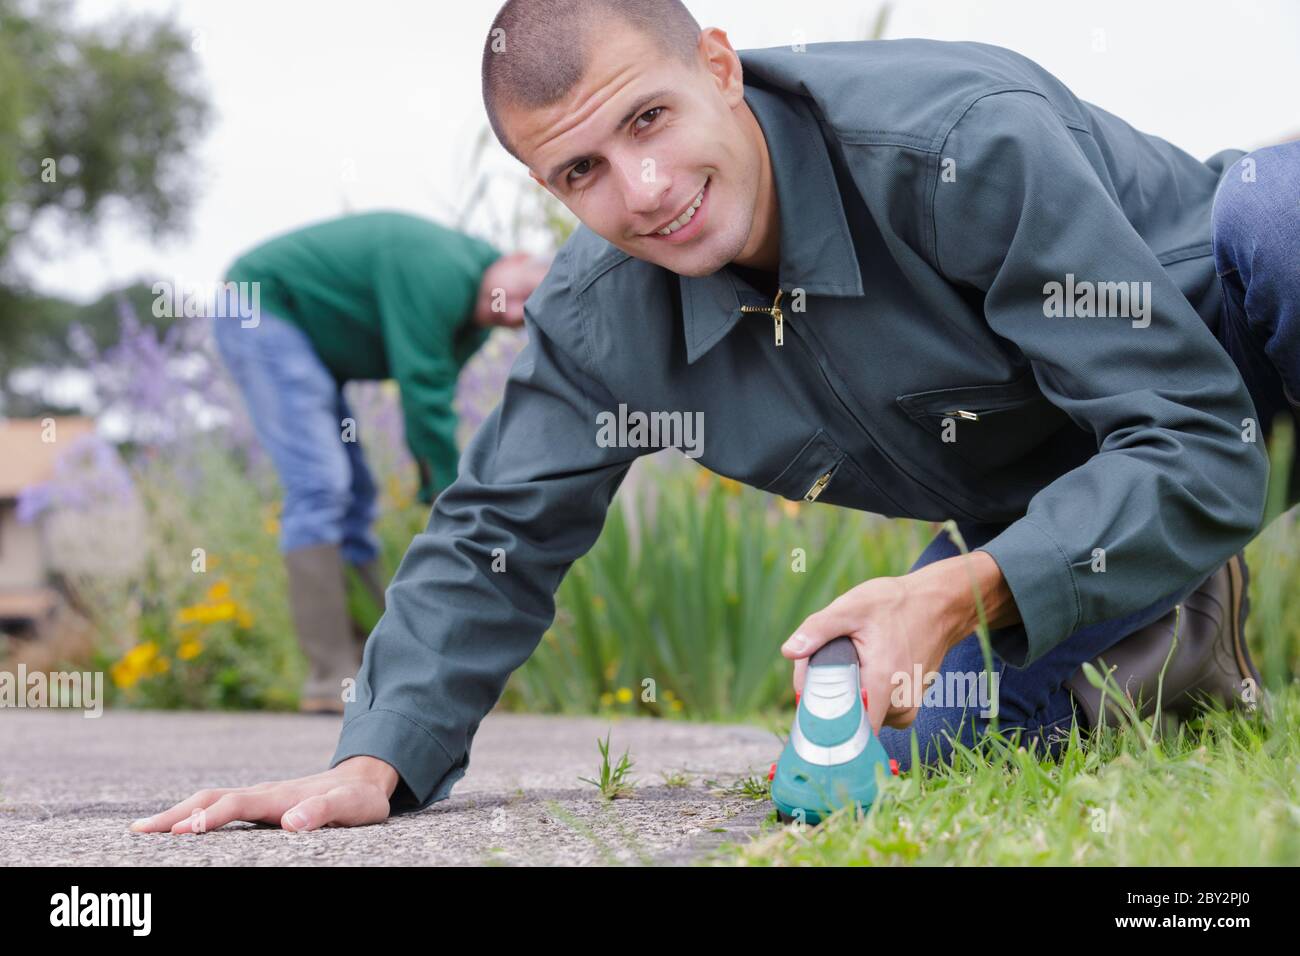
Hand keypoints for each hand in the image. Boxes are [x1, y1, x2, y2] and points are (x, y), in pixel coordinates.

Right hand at [128, 755, 399, 833]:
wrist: (364, 779)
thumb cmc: (358, 798)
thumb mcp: (351, 807)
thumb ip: (324, 812)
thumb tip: (292, 823)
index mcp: (280, 796)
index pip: (236, 805)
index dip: (208, 818)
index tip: (180, 831)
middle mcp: (263, 793)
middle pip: (211, 800)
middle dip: (174, 814)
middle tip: (139, 831)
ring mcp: (259, 796)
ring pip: (210, 801)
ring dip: (177, 812)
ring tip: (144, 829)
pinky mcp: (259, 802)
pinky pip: (219, 807)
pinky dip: (192, 813)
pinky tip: (177, 826)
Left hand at [781, 550, 1015, 733]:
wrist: (939, 604)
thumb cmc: (895, 604)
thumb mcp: (851, 608)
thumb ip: (818, 629)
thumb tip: (789, 650)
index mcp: (883, 685)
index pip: (851, 733)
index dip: (826, 725)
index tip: (810, 706)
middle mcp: (900, 704)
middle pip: (852, 722)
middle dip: (831, 701)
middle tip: (827, 667)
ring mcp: (908, 706)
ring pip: (865, 717)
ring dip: (849, 697)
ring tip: (850, 662)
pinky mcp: (911, 703)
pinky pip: (878, 711)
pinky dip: (865, 696)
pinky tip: (865, 670)